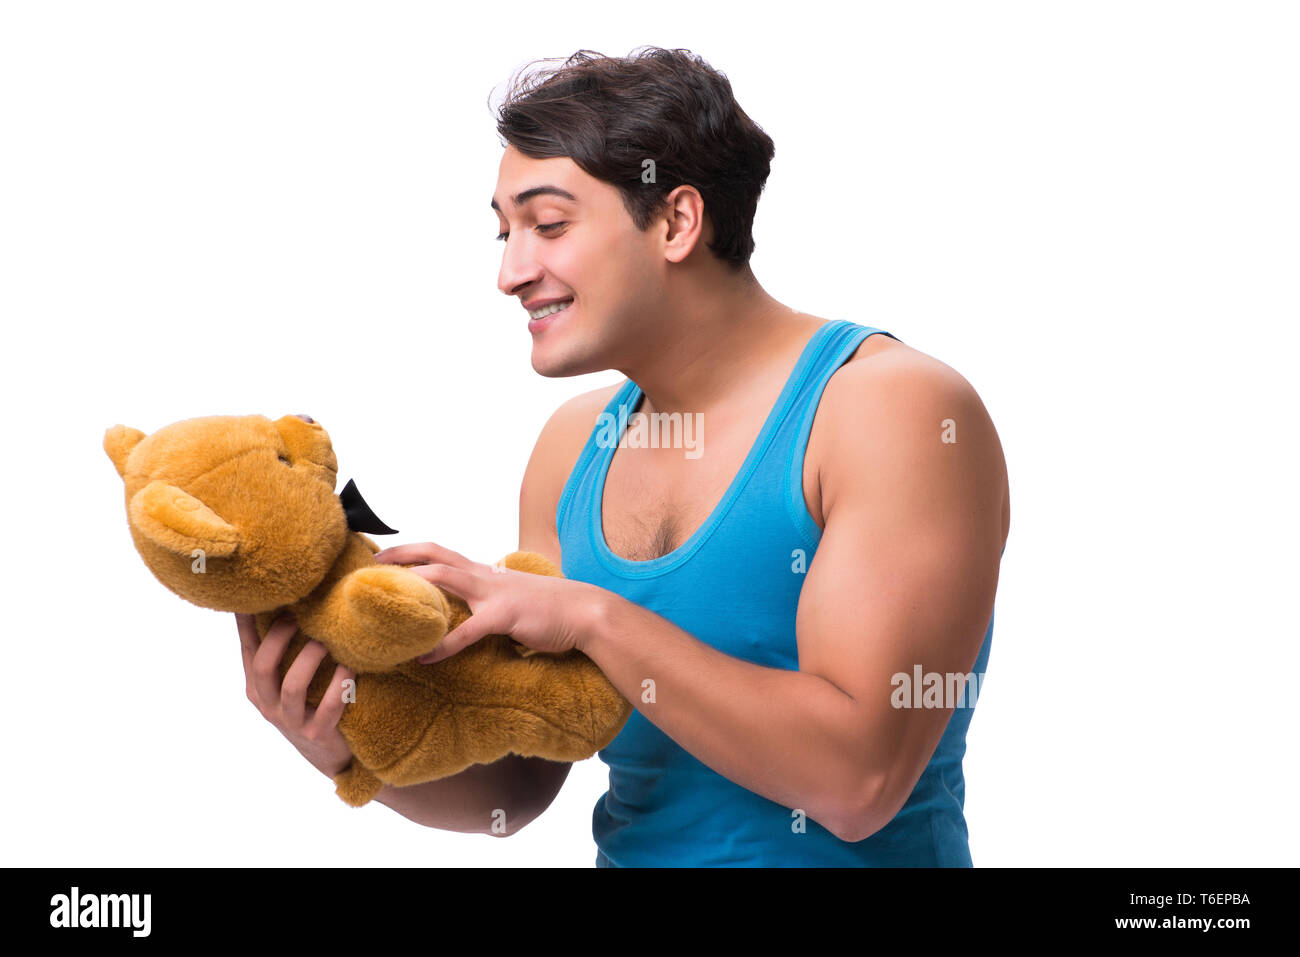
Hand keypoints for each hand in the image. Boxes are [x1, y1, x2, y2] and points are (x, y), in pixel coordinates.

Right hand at [236, 611, 355, 779]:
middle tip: (300, 614)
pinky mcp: (317, 734)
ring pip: (293, 686)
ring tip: (327, 640)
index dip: (247, 621)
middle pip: (263, 665)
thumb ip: (287, 650)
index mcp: (257, 687)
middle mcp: (268, 704)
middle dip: (280, 636)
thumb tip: (294, 601)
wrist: (333, 758)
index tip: (251, 592)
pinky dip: (341, 684)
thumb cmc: (313, 705)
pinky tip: (351, 667)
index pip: (248, 648)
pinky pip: (329, 706)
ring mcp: (291, 722)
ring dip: (310, 658)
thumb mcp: (291, 681)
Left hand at [371, 542, 600, 663]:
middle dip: (401, 554)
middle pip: (436, 554)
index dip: (413, 552)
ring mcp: (495, 593)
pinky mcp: (505, 616)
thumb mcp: (514, 599)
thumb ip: (489, 601)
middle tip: (371, 564)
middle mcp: (486, 575)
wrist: (586, 612)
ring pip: (445, 578)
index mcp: (486, 572)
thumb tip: (467, 612)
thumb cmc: (552, 609)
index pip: (443, 553)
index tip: (385, 557)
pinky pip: (467, 631)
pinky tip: (425, 657)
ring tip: (385, 600)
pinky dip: (443, 645)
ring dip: (412, 584)